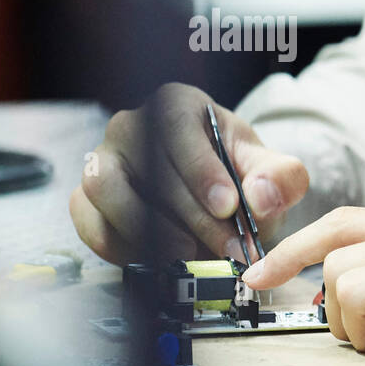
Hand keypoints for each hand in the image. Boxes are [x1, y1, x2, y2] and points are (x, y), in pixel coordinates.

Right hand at [70, 83, 309, 264]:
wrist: (211, 201)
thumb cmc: (232, 176)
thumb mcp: (265, 170)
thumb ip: (279, 177)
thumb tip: (263, 196)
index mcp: (174, 105)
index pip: (177, 126)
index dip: (201, 168)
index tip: (228, 205)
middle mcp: (130, 127)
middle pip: (148, 165)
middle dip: (192, 216)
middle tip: (227, 248)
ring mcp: (101, 163)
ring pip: (106, 189)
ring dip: (148, 228)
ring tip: (189, 254)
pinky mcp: (85, 202)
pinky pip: (91, 224)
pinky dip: (123, 248)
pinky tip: (159, 260)